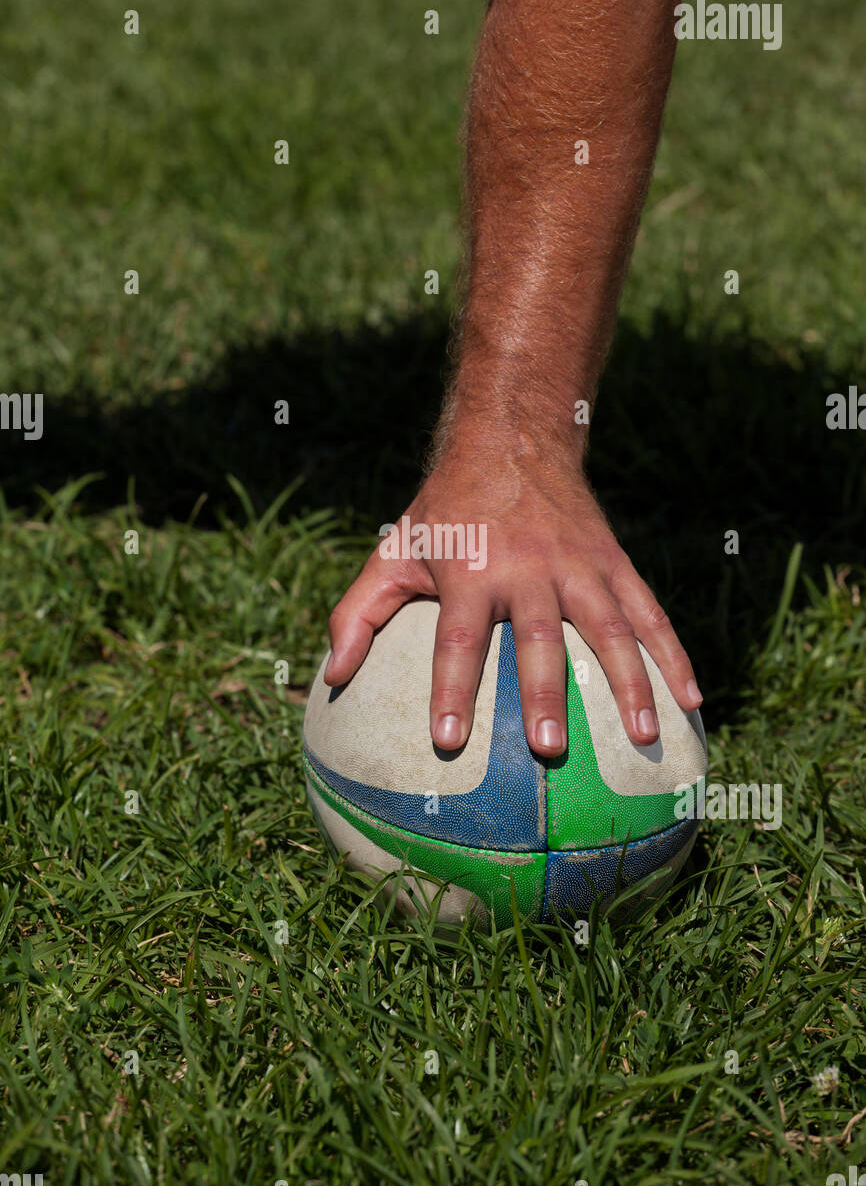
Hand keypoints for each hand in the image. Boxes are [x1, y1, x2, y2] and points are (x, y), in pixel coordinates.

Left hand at [325, 434, 701, 757]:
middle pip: (540, 638)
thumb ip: (358, 611)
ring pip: (611, 628)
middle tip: (549, 747)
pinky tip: (692, 700)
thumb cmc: (447, 510)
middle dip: (544, 693)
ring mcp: (579, 565)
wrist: (514, 438)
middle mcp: (529, 568)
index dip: (453, 688)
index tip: (449, 741)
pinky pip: (650, 613)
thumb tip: (329, 674)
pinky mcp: (614, 563)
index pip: (459, 639)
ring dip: (629, 683)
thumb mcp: (395, 549)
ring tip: (642, 738)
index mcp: (472, 571)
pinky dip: (674, 654)